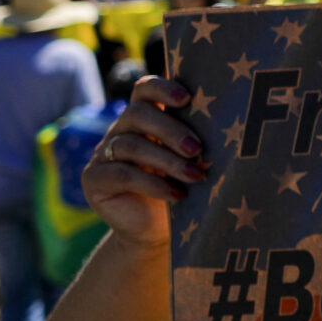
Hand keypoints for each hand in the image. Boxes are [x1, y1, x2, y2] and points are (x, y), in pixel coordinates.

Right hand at [80, 76, 208, 249]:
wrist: (158, 232)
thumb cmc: (183, 190)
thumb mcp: (191, 162)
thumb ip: (196, 140)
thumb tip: (227, 123)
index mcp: (144, 119)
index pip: (144, 89)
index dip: (162, 88)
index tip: (187, 98)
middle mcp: (120, 131)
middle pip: (138, 114)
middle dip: (170, 130)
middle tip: (197, 149)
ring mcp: (103, 154)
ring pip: (131, 145)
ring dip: (168, 161)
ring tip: (196, 176)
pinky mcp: (94, 180)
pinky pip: (122, 175)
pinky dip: (153, 184)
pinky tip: (177, 195)